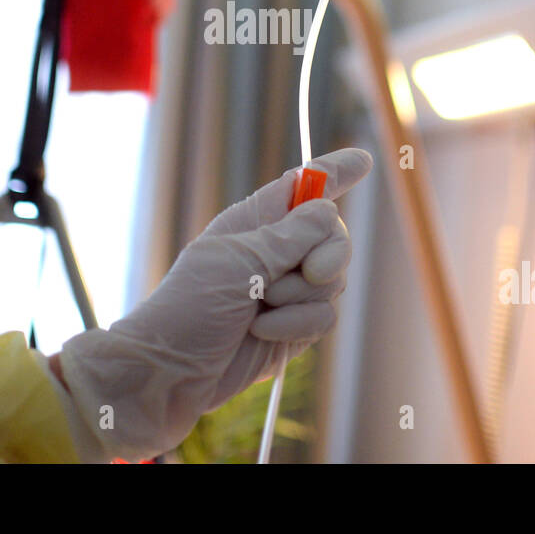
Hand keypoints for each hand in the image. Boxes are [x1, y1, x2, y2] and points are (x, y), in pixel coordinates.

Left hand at [48, 147, 371, 460]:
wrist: (170, 373)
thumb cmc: (189, 307)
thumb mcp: (238, 260)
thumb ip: (291, 236)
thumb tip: (330, 211)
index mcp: (255, 221)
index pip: (304, 187)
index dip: (335, 171)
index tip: (363, 160)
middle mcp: (275, 251)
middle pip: (333, 237)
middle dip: (328, 255)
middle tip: (308, 272)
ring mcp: (285, 291)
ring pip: (334, 282)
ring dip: (301, 298)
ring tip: (259, 310)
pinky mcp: (292, 329)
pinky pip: (325, 317)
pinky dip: (297, 325)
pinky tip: (263, 333)